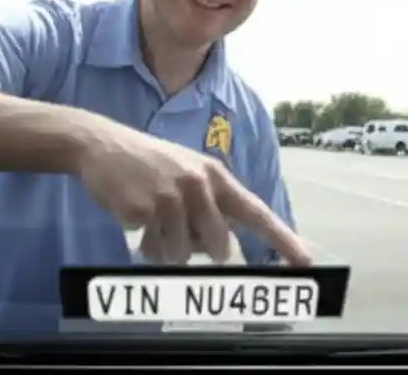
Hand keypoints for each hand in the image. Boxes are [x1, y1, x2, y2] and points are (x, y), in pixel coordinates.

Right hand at [75, 116, 310, 266]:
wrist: (102, 144)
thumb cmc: (149, 163)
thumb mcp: (187, 172)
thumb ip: (210, 206)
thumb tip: (219, 249)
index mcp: (215, 176)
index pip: (256, 213)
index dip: (283, 240)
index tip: (306, 262)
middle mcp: (198, 185)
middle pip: (218, 248)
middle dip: (201, 250)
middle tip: (177, 227)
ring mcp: (170, 198)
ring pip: (182, 256)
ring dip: (167, 249)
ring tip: (152, 220)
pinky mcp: (143, 211)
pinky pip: (153, 252)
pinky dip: (144, 245)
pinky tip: (134, 218)